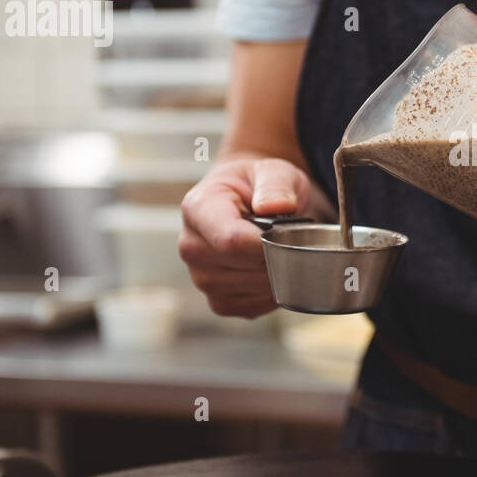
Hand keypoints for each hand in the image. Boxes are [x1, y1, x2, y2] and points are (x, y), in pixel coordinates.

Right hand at [178, 156, 312, 317]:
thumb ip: (276, 184)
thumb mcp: (271, 170)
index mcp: (197, 209)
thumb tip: (277, 206)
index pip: (230, 240)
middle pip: (244, 267)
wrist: (247, 203)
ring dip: (277, 272)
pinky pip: (255, 306)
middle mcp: (191, 247)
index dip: (265, 242)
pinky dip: (273, 291)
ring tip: (274, 248)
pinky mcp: (218, 302)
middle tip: (284, 235)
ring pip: (254, 288)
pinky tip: (270, 267)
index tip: (285, 231)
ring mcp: (202, 279)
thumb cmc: (258, 185)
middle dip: (276, 254)